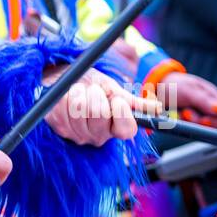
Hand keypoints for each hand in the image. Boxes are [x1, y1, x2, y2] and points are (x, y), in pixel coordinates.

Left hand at [45, 67, 160, 145]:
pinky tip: (67, 96)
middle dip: (96, 93)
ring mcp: (78, 134)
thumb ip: (131, 100)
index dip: (122, 113)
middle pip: (99, 114)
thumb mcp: (112, 89)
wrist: (65, 80)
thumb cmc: (91, 85)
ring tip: (79, 91)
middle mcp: (98, 136)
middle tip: (92, 89)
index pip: (127, 130)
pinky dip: (66, 95)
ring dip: (79, 92)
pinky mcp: (60, 128)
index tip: (117, 99)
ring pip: (79, 108)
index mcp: (116, 127)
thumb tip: (157, 109)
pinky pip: (64, 108)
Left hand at [166, 72, 216, 125]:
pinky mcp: (186, 123)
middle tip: (185, 112)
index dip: (216, 121)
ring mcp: (196, 117)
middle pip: (210, 125)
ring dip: (185, 121)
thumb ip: (204, 100)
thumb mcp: (189, 90)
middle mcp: (207, 109)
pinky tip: (173, 115)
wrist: (156, 87)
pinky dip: (178, 123)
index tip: (204, 120)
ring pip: (197, 129)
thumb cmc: (175, 85)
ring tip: (178, 110)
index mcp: (213, 98)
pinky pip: (184, 129)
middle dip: (196, 121)